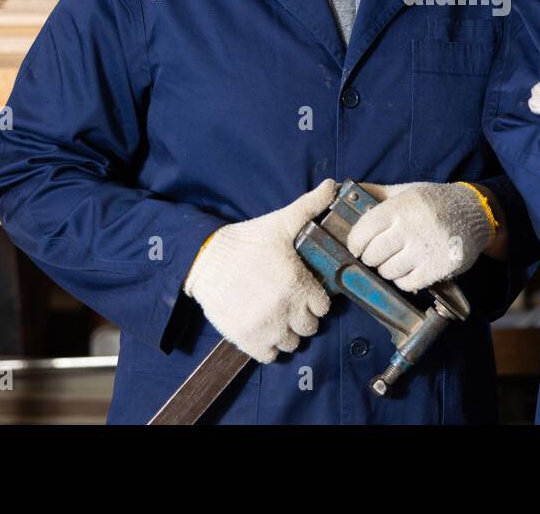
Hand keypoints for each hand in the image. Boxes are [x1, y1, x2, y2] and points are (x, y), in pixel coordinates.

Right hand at [183, 178, 335, 362]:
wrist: (206, 259)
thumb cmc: (247, 240)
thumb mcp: (281, 221)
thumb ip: (310, 205)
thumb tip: (333, 185)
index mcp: (296, 283)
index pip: (323, 306)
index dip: (317, 298)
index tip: (306, 290)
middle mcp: (284, 309)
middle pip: (310, 327)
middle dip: (304, 315)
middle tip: (291, 302)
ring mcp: (265, 327)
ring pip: (292, 343)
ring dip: (288, 332)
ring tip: (278, 314)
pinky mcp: (246, 339)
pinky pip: (271, 355)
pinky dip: (270, 345)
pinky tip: (265, 327)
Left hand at [346, 181, 493, 291]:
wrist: (476, 213)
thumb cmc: (436, 201)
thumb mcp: (407, 191)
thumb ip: (377, 194)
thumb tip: (344, 192)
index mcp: (401, 206)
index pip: (364, 230)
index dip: (355, 243)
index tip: (357, 247)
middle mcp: (412, 227)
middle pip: (373, 254)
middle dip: (370, 257)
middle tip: (376, 255)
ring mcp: (425, 249)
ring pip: (388, 271)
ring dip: (387, 269)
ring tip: (395, 260)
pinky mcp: (438, 268)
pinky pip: (407, 283)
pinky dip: (404, 280)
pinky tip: (410, 269)